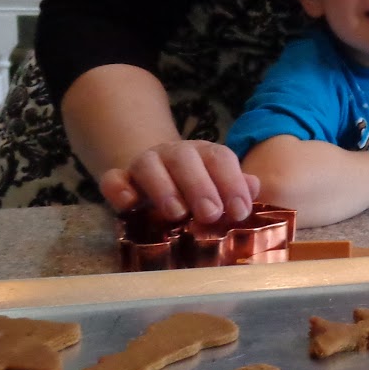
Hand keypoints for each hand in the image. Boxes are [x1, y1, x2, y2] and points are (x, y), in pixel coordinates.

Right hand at [99, 139, 260, 222]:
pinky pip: (114, 179)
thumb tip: (254, 187)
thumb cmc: (195, 190)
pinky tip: (128, 204)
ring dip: (164, 189)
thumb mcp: (219, 188)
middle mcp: (175, 154)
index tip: (240, 211)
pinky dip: (119, 189)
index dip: (232, 183)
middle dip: (200, 186)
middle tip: (211, 215)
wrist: (156, 177)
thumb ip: (236, 188)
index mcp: (204, 154)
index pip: (220, 159)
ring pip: (150, 166)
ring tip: (176, 214)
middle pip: (186, 160)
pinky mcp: (119, 179)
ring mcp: (145, 164)